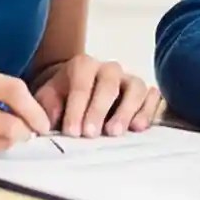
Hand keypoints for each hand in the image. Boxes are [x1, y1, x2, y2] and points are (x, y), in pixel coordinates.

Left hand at [31, 54, 161, 137]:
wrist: (79, 94)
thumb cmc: (64, 98)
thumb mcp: (49, 99)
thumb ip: (47, 106)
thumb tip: (49, 121)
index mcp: (83, 65)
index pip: (81, 83)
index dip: (76, 108)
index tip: (71, 132)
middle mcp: (109, 68)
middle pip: (108, 83)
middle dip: (98, 109)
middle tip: (90, 134)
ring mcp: (129, 79)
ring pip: (135, 87)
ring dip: (126, 110)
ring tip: (114, 132)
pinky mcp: (145, 93)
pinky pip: (152, 96)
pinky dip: (148, 110)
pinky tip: (138, 127)